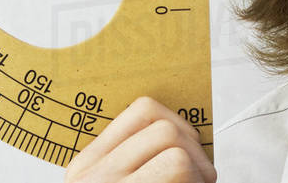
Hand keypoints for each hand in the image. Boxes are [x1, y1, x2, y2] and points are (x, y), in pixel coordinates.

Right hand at [64, 96, 216, 182]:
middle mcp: (90, 174)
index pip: (141, 111)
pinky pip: (177, 164)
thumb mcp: (121, 178)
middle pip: (162, 126)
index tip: (188, 144)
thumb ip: (136, 157)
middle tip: (201, 173)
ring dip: (198, 168)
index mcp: (87, 166)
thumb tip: (179, 131)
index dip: (176, 122)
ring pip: (172, 142)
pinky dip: (197, 179)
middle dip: (192, 148)